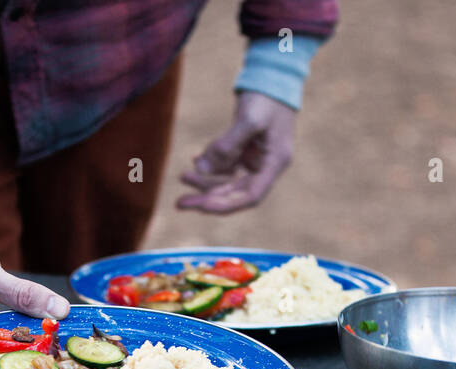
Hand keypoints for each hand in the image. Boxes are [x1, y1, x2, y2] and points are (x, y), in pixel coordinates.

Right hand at [0, 108, 68, 331]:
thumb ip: (23, 295)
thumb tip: (59, 310)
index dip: (24, 358)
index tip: (54, 353)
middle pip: (0, 351)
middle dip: (29, 348)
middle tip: (61, 347)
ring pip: (4, 338)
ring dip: (28, 335)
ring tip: (55, 336)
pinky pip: (3, 325)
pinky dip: (20, 322)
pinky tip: (39, 321)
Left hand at [177, 91, 295, 213]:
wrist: (273, 75)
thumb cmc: (266, 96)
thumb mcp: (249, 119)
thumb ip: (226, 145)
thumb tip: (201, 168)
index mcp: (274, 163)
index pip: (251, 196)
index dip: (225, 204)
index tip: (201, 206)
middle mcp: (266, 166)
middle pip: (235, 193)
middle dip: (207, 198)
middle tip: (180, 203)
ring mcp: (256, 159)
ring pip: (227, 181)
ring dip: (205, 182)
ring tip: (182, 177)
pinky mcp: (246, 150)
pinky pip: (225, 166)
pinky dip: (209, 166)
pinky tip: (194, 161)